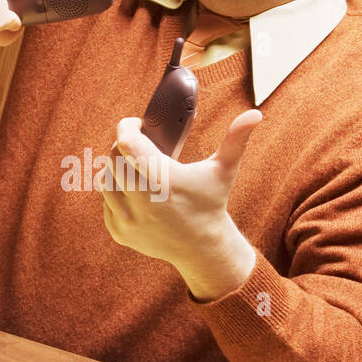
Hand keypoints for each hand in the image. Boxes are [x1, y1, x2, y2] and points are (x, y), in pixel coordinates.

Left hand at [101, 109, 262, 300]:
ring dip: (116, 168)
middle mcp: (142, 202)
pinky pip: (106, 202)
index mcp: (164, 181)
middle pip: (113, 158)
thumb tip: (256, 114)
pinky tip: (130, 188)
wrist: (201, 248)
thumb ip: (236, 140)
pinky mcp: (118, 232)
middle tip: (137, 144)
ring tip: (133, 165)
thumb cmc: (211, 202)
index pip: (127, 144)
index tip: (136, 124)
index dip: (127, 128)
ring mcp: (128, 220)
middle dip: (122, 146)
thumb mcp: (224, 170)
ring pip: (106, 179)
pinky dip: (116, 191)